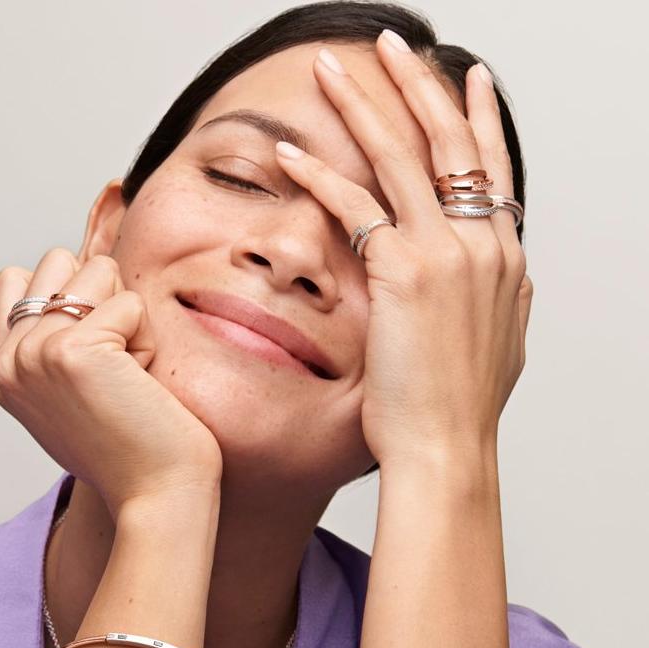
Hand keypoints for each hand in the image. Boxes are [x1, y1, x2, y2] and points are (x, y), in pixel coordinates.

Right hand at [0, 248, 222, 521]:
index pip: (19, 278)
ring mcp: (35, 353)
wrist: (156, 495)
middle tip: (117, 365)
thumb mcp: (72, 391)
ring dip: (129, 318)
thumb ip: (56, 339)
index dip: (72, 296)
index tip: (97, 352)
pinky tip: (141, 385)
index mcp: (3, 369)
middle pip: (62, 261)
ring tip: (129, 374)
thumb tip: (78, 269)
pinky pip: (130, 304)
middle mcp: (10, 359)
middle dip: (104, 299)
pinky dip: (147, 340)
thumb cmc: (130, 445)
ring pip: (99, 270)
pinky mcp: (73, 351)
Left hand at [273, 36, 532, 464]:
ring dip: (363, 105)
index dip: (478, 117)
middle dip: (417, 84)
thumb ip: (506, 299)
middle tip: (390, 45)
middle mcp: (480, 243)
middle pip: (448, 142)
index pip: (492, 167)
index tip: (466, 78)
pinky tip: (290, 152)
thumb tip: (510, 275)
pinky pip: (353, 207)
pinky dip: (318, 176)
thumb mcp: (502, 345)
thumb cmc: (462, 409)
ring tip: (332, 69)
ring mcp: (445, 253)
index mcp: (503, 258)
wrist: (448, 449)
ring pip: (399, 157)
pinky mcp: (402, 273)